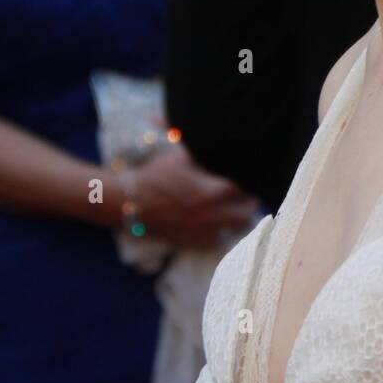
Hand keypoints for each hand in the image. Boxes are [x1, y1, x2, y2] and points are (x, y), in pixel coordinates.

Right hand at [125, 146, 261, 250]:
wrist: (131, 202)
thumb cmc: (157, 175)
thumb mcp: (182, 155)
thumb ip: (206, 151)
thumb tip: (225, 140)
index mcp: (214, 190)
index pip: (248, 187)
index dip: (251, 179)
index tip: (250, 175)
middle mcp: (214, 213)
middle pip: (249, 210)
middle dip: (249, 200)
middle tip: (246, 191)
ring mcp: (206, 230)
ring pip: (239, 228)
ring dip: (241, 217)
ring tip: (236, 207)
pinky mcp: (196, 242)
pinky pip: (221, 240)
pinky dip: (224, 231)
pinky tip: (219, 221)